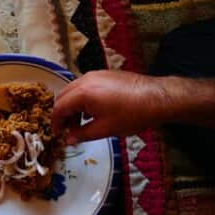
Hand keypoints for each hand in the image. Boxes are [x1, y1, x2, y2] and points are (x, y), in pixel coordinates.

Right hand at [52, 70, 173, 143]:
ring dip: (73, 105)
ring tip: (82, 121)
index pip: (59, 108)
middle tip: (68, 129)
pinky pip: (85, 85)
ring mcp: (96, 75)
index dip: (56, 122)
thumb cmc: (131, 115)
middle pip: (64, 96)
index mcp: (82, 93)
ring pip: (74, 90)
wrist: (158, 98)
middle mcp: (85, 80)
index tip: (58, 134)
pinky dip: (83, 98)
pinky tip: (93, 110)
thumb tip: (68, 140)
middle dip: (63, 113)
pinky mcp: (105, 74)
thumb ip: (82, 134)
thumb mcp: (105, 129)